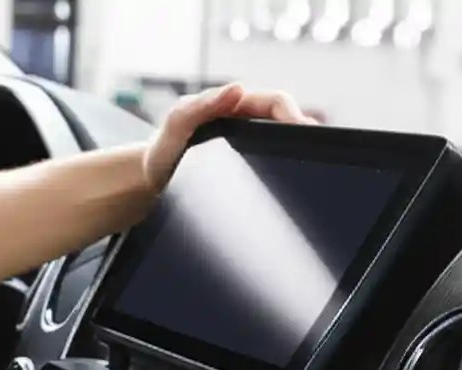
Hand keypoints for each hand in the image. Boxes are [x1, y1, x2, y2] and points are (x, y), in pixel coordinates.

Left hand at [143, 83, 315, 192]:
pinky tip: (288, 188)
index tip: (303, 134)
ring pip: (281, 144)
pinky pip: (271, 164)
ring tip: (306, 173)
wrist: (149, 184)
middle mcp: (243, 122)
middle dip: (301, 136)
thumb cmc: (160, 153)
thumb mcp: (173, 128)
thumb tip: (237, 89)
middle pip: (285, 122)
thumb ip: (197, 107)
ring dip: (295, 154)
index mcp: (232, 106)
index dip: (294, 116)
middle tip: (313, 158)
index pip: (276, 103)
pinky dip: (283, 171)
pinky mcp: (244, 166)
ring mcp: (246, 145)